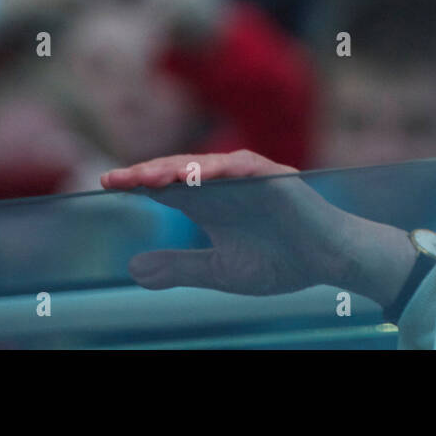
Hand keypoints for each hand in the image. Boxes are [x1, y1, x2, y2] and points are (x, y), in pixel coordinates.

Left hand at [101, 150, 416, 304]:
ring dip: (178, 169)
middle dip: (148, 174)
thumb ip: (180, 266)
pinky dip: (224, 168)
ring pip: (208, 165)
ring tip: (151, 177)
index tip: (105, 185)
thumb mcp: (219, 270)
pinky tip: (201, 173)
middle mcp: (225, 185)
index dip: (136, 184)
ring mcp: (251, 178)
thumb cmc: (281, 261)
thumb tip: (132, 268)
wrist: (330, 263)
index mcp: (209, 204)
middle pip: (179, 172)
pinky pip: (248, 166)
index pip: (165, 188)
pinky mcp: (277, 177)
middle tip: (118, 180)